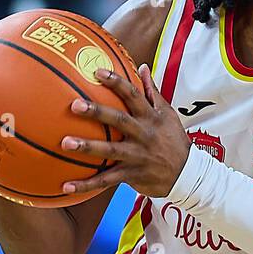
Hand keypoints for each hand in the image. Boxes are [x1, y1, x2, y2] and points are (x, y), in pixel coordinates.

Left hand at [59, 64, 191, 197]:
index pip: (134, 95)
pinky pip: (107, 180)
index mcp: (151, 117)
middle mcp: (144, 134)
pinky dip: (87, 184)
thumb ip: (152, 91)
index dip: (116, 83)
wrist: (187, 174)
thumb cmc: (174, 140)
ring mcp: (137, 155)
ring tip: (65, 143)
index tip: (97, 72)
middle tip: (75, 105)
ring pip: (110, 151)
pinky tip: (66, 186)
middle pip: (119, 120)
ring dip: (88, 147)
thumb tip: (141, 67)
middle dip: (97, 112)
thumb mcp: (168, 114)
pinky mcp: (132, 175)